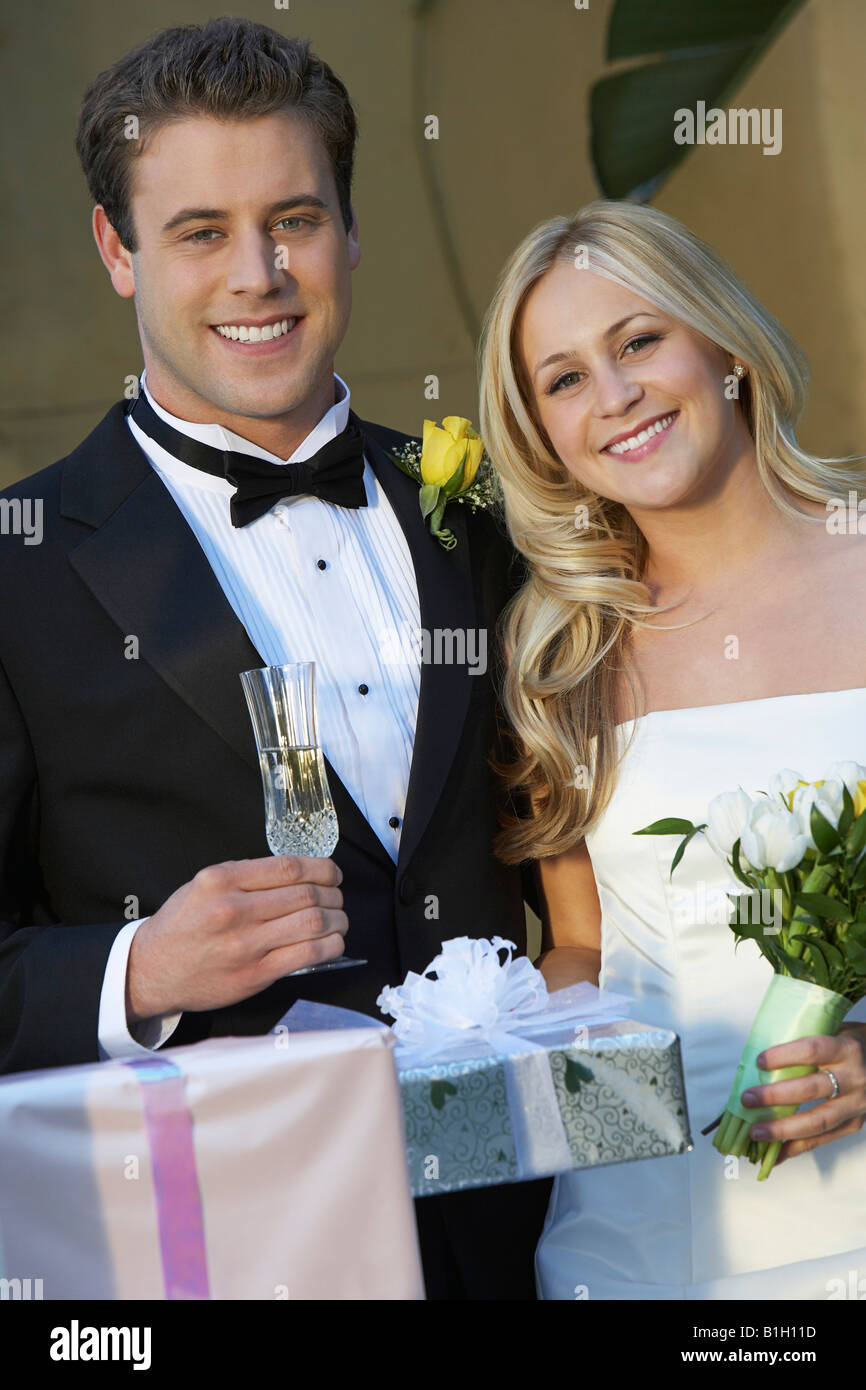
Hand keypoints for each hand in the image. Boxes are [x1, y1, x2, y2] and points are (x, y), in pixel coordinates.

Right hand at [126, 855, 347, 1020]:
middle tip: (337, 897)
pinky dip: (330, 946)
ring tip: (338, 919)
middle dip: (333, 894)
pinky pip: (307, 955)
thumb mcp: (203, 885)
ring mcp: (245, 944)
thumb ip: (246, 875)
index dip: (322, 868)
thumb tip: (298, 871)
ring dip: (337, 919)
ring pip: (312, 922)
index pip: (289, 867)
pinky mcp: (255, 974)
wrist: (152, 970)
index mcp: (221, 880)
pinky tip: (331, 942)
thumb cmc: (182, 925)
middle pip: (306, 894)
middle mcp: (234, 909)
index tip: (332, 873)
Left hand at [740, 1023, 865, 1164]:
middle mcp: (855, 1078)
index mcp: (846, 1049)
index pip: (813, 1050)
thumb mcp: (834, 1032)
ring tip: (755, 1132)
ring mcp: (856, 1105)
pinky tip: (774, 1154)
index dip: (785, 1056)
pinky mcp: (854, 1125)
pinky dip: (796, 1148)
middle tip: (747, 1099)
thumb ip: (804, 1044)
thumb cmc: (850, 1046)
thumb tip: (758, 1062)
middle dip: (775, 1097)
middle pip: (811, 1089)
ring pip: (817, 1121)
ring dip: (782, 1129)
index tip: (759, 1061)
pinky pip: (823, 1139)